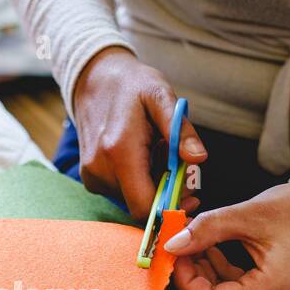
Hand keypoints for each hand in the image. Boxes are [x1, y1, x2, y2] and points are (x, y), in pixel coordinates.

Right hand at [72, 47, 206, 218]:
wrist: (94, 79)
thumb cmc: (131, 85)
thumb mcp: (161, 96)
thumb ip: (180, 130)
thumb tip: (199, 158)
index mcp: (119, 152)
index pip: (145, 206)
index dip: (171, 210)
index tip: (191, 198)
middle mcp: (100, 169)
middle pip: (142, 204)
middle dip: (167, 191)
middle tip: (180, 165)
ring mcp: (92, 176)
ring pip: (133, 199)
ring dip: (153, 184)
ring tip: (158, 151)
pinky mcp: (90, 178)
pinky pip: (122, 191)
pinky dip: (139, 180)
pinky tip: (143, 155)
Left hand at [164, 180, 289, 289]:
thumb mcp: (251, 214)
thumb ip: (208, 230)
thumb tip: (174, 243)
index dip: (186, 281)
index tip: (175, 255)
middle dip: (194, 275)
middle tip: (180, 245)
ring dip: (207, 273)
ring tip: (196, 242)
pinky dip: (223, 274)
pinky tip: (213, 250)